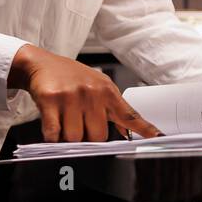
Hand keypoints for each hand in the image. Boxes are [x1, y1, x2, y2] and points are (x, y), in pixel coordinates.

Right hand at [8, 43, 160, 141]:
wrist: (43, 63)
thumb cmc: (71, 78)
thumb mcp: (98, 87)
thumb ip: (113, 110)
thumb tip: (128, 132)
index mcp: (108, 91)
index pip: (129, 115)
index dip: (144, 129)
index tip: (158, 138)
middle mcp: (92, 93)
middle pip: (98, 136)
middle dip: (87, 137)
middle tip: (79, 123)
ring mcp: (72, 96)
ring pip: (75, 137)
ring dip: (67, 136)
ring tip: (64, 120)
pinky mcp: (51, 100)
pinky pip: (53, 133)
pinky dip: (52, 136)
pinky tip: (52, 123)